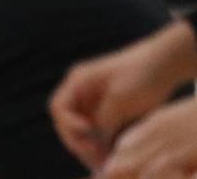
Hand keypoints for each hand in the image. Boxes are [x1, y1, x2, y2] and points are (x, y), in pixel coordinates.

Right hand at [51, 22, 196, 169]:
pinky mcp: (107, 109)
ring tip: (105, 159)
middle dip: (78, 141)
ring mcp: (94, 101)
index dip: (69, 125)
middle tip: (96, 157)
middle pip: (68, 121)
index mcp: (78, 81)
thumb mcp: (121, 98)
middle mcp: (81, 91)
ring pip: (82, 128)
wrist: (163, 63)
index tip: (88, 135)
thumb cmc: (140, 74)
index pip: (59, 108)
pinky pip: (97, 129)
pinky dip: (101, 141)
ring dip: (90, 144)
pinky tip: (112, 152)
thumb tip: (95, 140)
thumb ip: (104, 119)